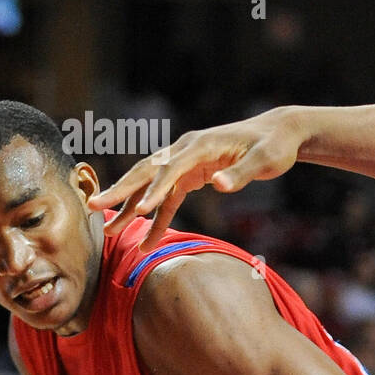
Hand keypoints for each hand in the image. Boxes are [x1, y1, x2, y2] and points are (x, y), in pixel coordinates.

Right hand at [87, 107, 305, 251]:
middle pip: (147, 172)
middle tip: (95, 209)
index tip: (140, 212)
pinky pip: (169, 198)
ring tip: (110, 232)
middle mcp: (187, 149)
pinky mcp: (192, 174)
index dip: (154, 189)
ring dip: (131, 208)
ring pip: (151, 185)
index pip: (171, 168)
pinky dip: (158, 217)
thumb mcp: (266, 160)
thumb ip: (242, 174)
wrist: (279, 133)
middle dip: (121, 192)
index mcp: (201, 144)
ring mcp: (186, 161)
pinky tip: (148, 241)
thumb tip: (220, 186)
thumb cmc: (275, 146)